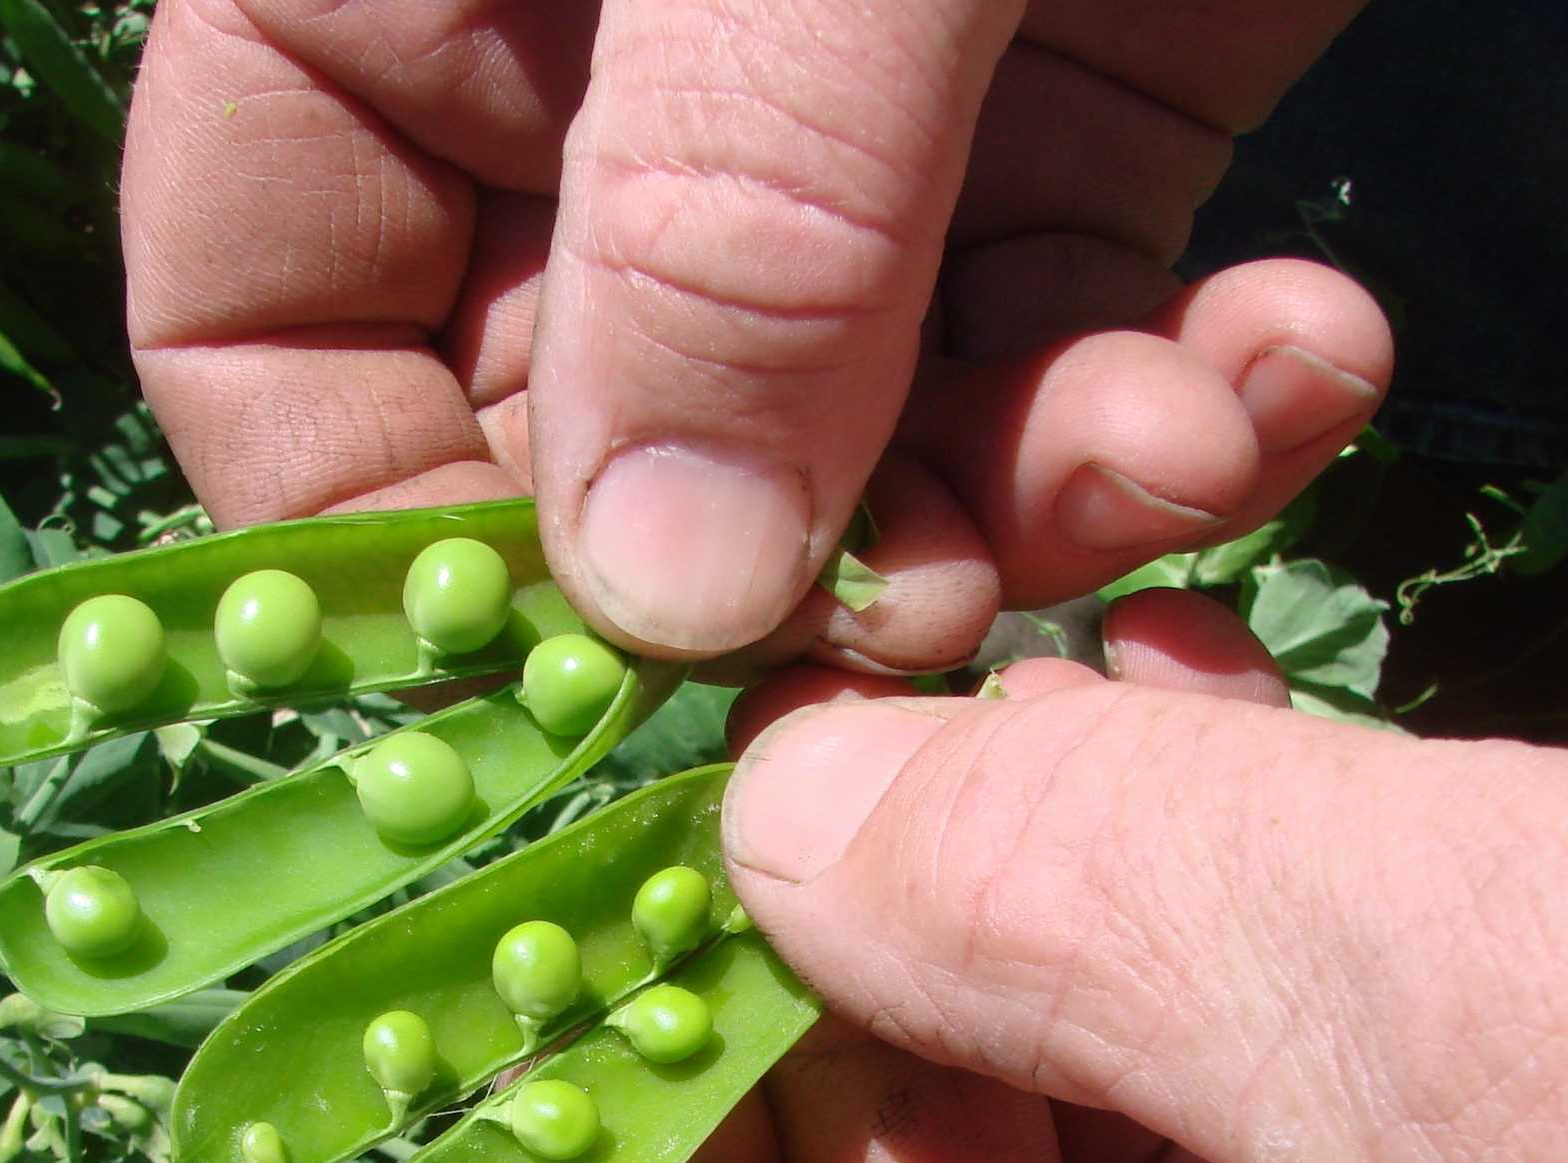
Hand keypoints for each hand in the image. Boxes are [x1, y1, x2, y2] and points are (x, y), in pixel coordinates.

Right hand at [123, 0, 1388, 667]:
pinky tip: (1302, 358)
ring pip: (863, 433)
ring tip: (1196, 445)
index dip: (399, 543)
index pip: (265, 332)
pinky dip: (1183, 396)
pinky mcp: (1063, 102)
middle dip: (788, 554)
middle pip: (598, 437)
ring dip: (1031, 501)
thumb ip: (728, 225)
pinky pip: (1070, 338)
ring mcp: (827, 105)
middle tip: (964, 609)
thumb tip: (664, 600)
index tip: (599, 687)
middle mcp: (579, 70)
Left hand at [545, 600, 1567, 1162]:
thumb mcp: (1454, 991)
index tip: (589, 919)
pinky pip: (1254, 1102)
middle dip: (853, 999)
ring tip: (1014, 650)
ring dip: (1031, 909)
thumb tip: (772, 814)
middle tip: (802, 714)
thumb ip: (1056, 892)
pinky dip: (1196, 910)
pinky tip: (1177, 696)